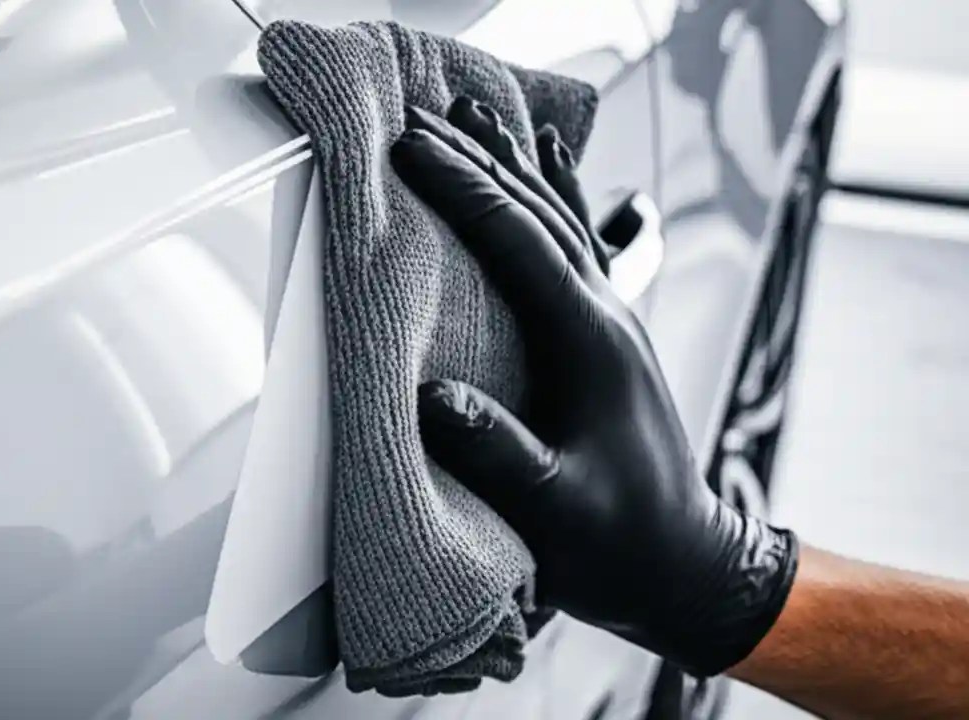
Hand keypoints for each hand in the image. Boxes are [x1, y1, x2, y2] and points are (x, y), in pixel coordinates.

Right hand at [391, 98, 797, 675]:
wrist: (688, 566)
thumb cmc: (623, 544)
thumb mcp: (557, 510)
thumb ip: (500, 454)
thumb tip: (433, 398)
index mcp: (591, 342)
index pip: (517, 241)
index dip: (461, 189)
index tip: (408, 148)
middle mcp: (607, 315)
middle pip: (538, 211)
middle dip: (478, 158)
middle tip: (421, 114)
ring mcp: (614, 321)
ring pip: (560, 218)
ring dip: (514, 164)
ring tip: (478, 114)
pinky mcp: (607, 338)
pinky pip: (579, 246)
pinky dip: (559, 195)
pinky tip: (552, 163)